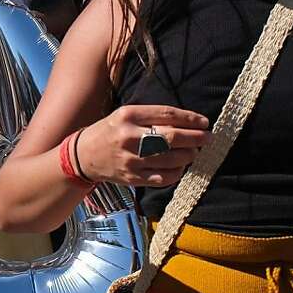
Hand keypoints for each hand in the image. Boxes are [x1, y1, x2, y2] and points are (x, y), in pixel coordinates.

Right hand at [74, 103, 210, 187]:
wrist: (84, 155)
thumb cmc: (110, 131)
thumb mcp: (126, 115)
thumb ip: (152, 116)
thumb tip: (187, 122)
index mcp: (128, 116)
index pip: (167, 115)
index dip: (190, 119)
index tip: (204, 122)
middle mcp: (129, 137)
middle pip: (172, 137)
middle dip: (195, 138)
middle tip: (207, 137)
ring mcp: (131, 160)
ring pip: (171, 159)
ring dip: (189, 156)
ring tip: (194, 152)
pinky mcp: (132, 178)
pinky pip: (163, 177)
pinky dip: (177, 173)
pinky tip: (180, 167)